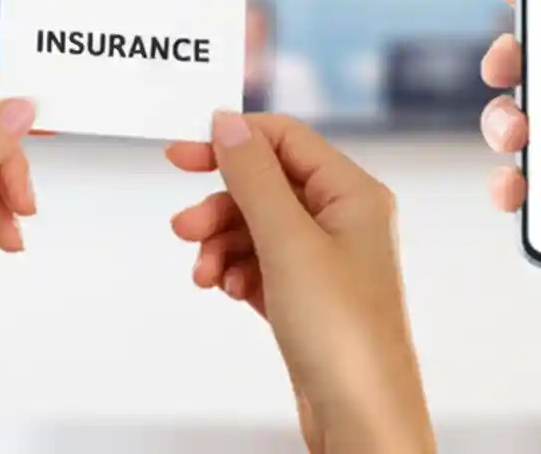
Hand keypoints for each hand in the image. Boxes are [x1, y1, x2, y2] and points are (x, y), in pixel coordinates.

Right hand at [166, 113, 433, 453]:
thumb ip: (254, 178)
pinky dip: (237, 271)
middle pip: (266, 186)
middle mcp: (345, 220)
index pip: (286, 140)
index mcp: (354, 194)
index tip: (180, 154)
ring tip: (204, 274)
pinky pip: (261, 264)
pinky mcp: (310, 296)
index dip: (232, 141)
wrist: (361, 418)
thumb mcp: (288, 242)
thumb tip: (228, 122)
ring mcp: (327, 260)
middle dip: (220, 206)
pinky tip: (226, 289)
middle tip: (183, 229)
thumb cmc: (343, 333)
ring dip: (222, 244)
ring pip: (257, 228)